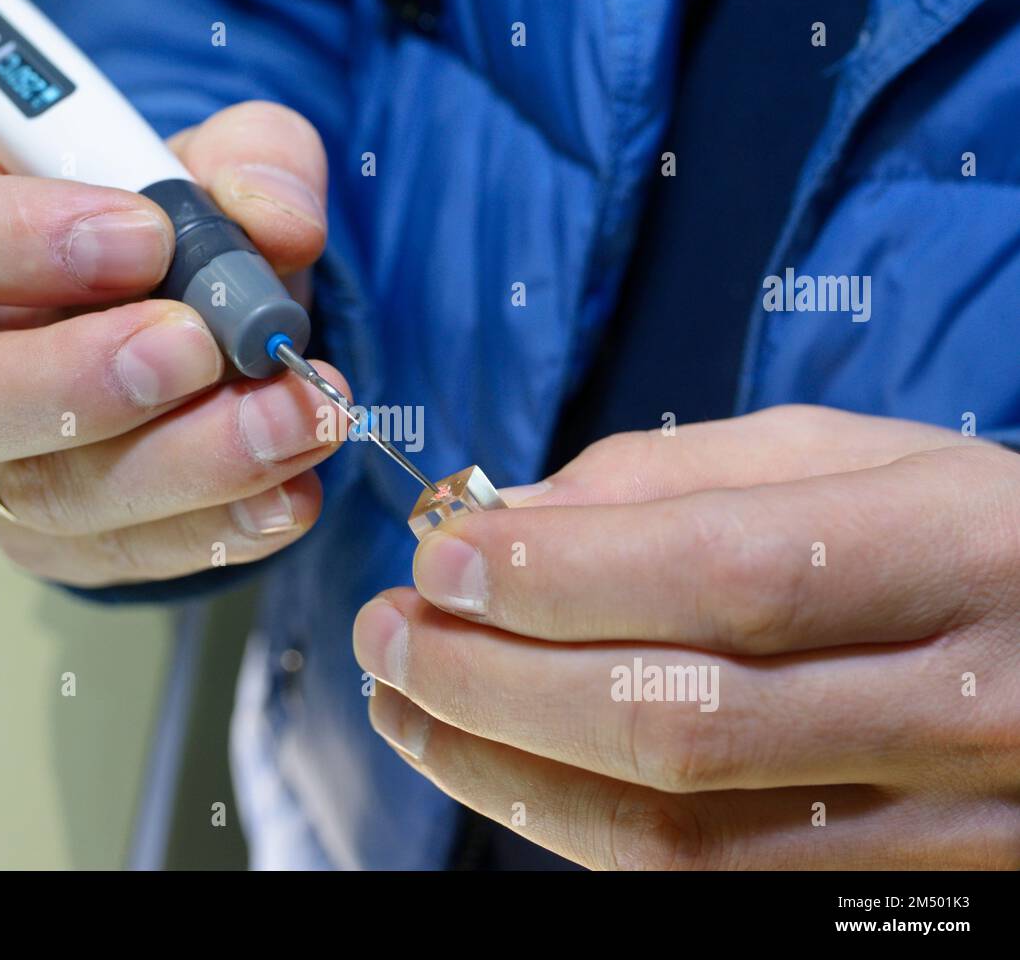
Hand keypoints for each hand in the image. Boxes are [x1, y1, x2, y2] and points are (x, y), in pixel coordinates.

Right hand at [0, 102, 346, 584]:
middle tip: (194, 348)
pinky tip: (291, 490)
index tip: (147, 236)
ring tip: (293, 416)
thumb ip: (254, 160)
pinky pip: (126, 554)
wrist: (220, 342)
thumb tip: (279, 224)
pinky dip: (221, 525)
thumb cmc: (183, 241)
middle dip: (66, 382)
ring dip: (183, 461)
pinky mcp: (66, 545)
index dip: (3, 236)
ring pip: (39, 496)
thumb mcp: (226, 167)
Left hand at [354, 406, 1019, 868]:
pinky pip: (701, 881)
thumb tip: (512, 520)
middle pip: (681, 718)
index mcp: (964, 556)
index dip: (561, 575)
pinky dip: (572, 823)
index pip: (729, 574)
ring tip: (404, 705)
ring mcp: (936, 828)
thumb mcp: (853, 456)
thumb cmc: (962, 535)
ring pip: (678, 830)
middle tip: (390, 632)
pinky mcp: (889, 896)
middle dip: (496, 679)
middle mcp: (963, 709)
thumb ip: (678, 476)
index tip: (443, 557)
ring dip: (504, 768)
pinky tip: (497, 765)